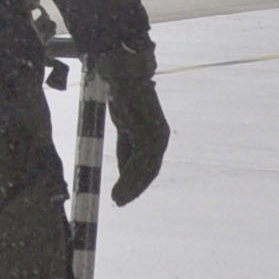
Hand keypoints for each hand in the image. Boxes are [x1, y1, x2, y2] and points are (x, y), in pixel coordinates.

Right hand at [96, 44, 168, 206]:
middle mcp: (160, 138)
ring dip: (131, 187)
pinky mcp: (148, 133)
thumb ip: (126, 147)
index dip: (137, 183)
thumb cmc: (124, 98)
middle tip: (120, 202)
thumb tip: (123, 172)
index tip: (124, 195)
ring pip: (144, 170)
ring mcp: (156, 136)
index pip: (149, 166)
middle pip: (149, 171)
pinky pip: (138, 162)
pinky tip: (118, 186)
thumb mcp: (124, 128)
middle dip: (135, 189)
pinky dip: (128, 177)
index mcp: (156, 137)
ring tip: (117, 200)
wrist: (124, 76)